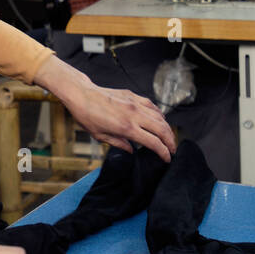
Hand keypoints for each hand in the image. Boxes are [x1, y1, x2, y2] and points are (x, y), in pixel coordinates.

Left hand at [34, 56, 176, 161]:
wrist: (81, 95)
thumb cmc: (87, 116)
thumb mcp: (100, 136)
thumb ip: (119, 144)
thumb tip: (132, 150)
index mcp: (126, 128)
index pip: (153, 142)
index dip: (163, 152)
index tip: (167, 158)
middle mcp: (134, 115)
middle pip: (162, 129)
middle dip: (171, 141)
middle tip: (173, 150)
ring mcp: (135, 104)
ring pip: (160, 117)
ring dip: (167, 128)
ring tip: (169, 137)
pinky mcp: (133, 96)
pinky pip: (152, 106)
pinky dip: (159, 114)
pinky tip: (160, 120)